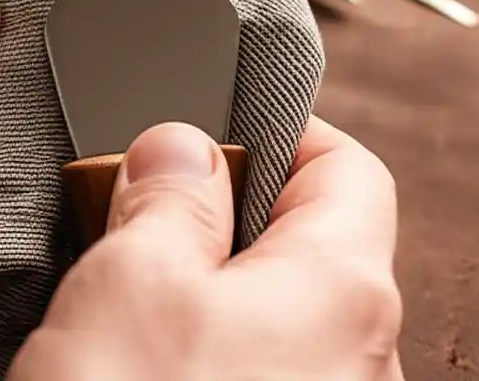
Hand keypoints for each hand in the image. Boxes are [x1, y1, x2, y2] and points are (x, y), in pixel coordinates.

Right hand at [10, 119, 402, 379]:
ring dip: (199, 288)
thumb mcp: (135, 282)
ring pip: (271, 317)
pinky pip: (253, 374)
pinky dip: (196, 351)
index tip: (208, 124)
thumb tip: (181, 147)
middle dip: (219, 214)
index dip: (278, 131)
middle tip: (137, 206)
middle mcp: (359, 358)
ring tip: (119, 285)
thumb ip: (170, 194)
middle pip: (305, 242)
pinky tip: (132, 361)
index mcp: (345, 290)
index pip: (347, 167)